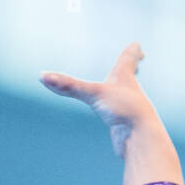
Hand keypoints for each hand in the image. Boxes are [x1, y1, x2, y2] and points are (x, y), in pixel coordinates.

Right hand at [39, 42, 156, 156]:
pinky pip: (121, 117)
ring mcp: (129, 110)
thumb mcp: (92, 94)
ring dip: (126, 91)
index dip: (132, 51)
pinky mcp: (127, 126)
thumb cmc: (124, 110)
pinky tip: (118, 119)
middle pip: (132, 74)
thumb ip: (68, 85)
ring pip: (127, 96)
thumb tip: (42, 76)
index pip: (129, 58)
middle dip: (132, 66)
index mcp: (125, 77)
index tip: (138, 46)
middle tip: (138, 58)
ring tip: (123, 90)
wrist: (142, 139)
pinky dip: (120, 114)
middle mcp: (130, 92)